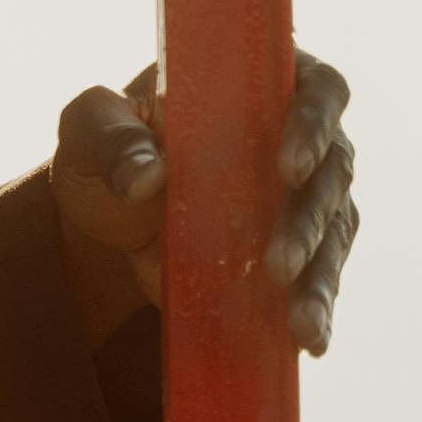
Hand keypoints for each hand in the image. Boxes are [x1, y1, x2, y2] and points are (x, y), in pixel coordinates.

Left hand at [52, 47, 361, 354]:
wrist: (105, 218)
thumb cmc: (105, 150)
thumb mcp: (88, 131)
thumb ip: (112, 140)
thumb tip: (147, 177)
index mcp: (256, 82)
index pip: (314, 86)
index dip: (313, 122)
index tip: (288, 166)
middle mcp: (296, 134)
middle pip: (333, 168)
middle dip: (309, 218)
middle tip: (279, 262)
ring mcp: (304, 196)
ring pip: (333, 229)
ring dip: (319, 274)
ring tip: (299, 319)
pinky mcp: (299, 251)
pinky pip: (319, 278)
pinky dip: (317, 308)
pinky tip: (311, 339)